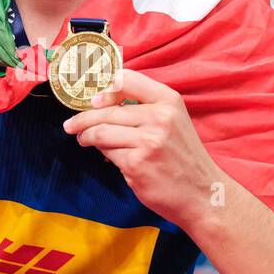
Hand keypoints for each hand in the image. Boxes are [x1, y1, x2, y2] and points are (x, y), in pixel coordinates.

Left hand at [62, 68, 223, 227]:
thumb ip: (145, 108)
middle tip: (71, 125)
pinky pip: (108, 153)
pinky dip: (104, 154)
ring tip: (83, 139)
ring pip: (102, 132)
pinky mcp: (136, 164)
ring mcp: (148, 141)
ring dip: (87, 136)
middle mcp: (159, 117)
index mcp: (169, 101)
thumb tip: (102, 103)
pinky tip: (107, 156)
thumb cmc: (183, 158)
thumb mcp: (174, 121)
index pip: (127, 79)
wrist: (203, 194)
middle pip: (107, 110)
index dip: (105, 88)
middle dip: (83, 119)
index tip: (93, 99)